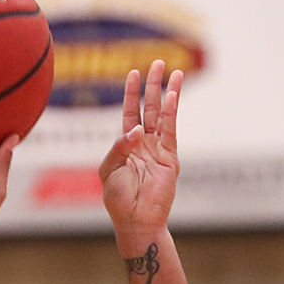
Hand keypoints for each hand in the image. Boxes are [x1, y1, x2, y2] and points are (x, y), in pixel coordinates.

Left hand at [100, 60, 179, 233]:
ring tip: (174, 72)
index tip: (133, 73)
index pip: (130, 112)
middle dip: (153, 85)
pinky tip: (172, 97)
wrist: (135, 221)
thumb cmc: (118, 199)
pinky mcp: (170, 159)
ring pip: (163, 115)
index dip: (131, 93)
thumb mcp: (109, 169)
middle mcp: (144, 144)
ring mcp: (158, 150)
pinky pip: (170, 131)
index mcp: (127, 146)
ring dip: (167, 93)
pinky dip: (171, 114)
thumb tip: (136, 129)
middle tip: (158, 63)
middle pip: (149, 108)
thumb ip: (119, 146)